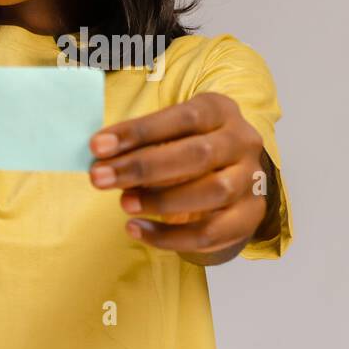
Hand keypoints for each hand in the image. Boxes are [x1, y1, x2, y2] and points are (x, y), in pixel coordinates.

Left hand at [88, 92, 275, 264]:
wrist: (237, 175)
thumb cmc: (191, 146)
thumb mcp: (174, 132)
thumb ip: (145, 142)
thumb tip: (102, 159)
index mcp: (221, 111)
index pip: (182, 117)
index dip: (138, 131)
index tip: (98, 146)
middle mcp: (242, 142)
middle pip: (197, 154)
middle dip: (143, 167)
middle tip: (100, 178)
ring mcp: (251, 180)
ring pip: (212, 192)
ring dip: (161, 200)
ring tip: (123, 203)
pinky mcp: (249, 216)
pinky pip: (210, 233)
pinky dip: (169, 237)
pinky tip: (136, 230)